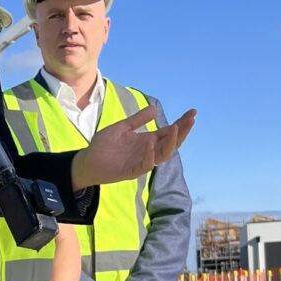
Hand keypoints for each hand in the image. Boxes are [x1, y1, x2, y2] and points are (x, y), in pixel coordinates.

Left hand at [71, 107, 195, 189]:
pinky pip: (146, 165)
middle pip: (172, 143)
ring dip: (171, 142)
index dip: (182, 123)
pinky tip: (151, 143)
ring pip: (163, 155)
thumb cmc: (103, 145)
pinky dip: (149, 154)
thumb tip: (155, 108)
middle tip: (191, 119)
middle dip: (183, 131)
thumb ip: (137, 120)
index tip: (193, 112)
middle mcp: (148, 151)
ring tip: (176, 128)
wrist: (87, 161)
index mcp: (148, 140)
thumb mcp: (121, 128)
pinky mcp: (132, 171)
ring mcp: (142, 161)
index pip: (169, 131)